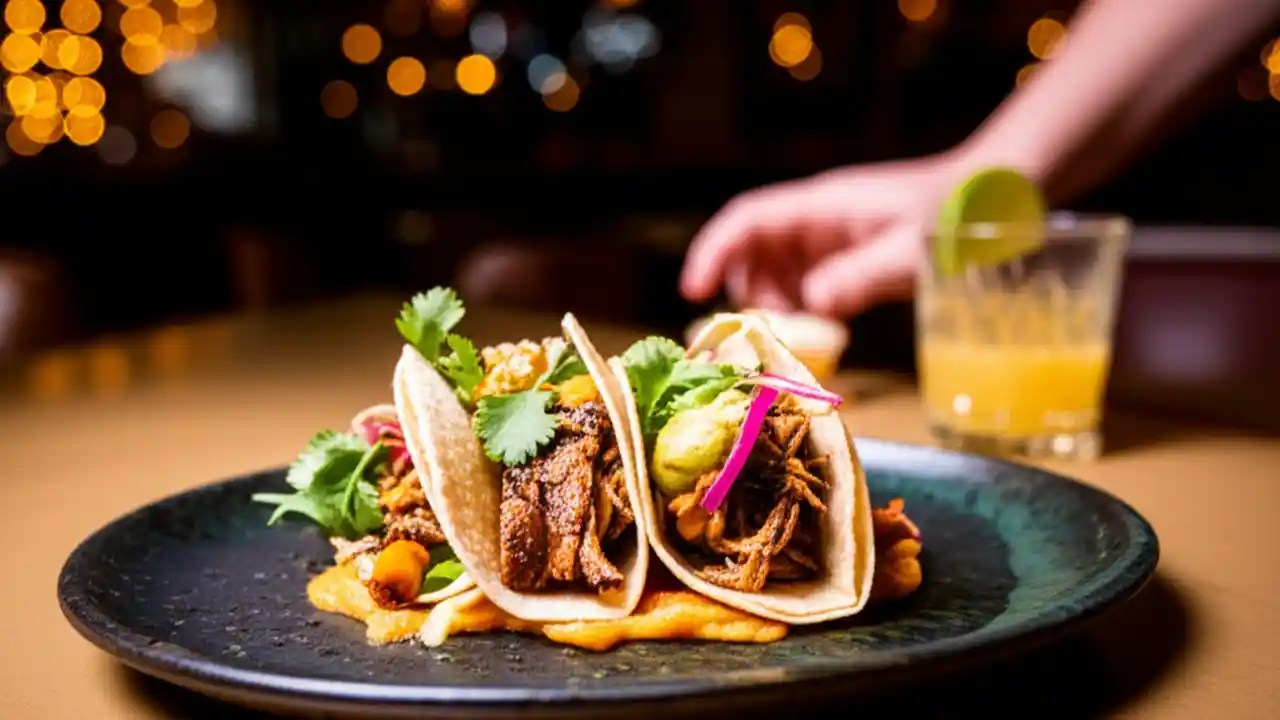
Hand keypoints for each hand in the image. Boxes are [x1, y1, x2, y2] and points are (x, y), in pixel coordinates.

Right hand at [679, 152, 967, 318]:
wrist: (986, 197)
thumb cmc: (949, 216)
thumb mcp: (908, 252)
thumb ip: (859, 278)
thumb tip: (811, 308)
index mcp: (819, 207)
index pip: (746, 221)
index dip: (713, 252)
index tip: (692, 292)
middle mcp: (813, 220)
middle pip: (752, 254)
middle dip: (751, 296)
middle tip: (773, 335)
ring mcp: (827, 239)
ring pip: (774, 275)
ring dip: (778, 308)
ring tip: (807, 337)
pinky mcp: (842, 258)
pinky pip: (803, 285)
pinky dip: (805, 311)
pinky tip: (830, 330)